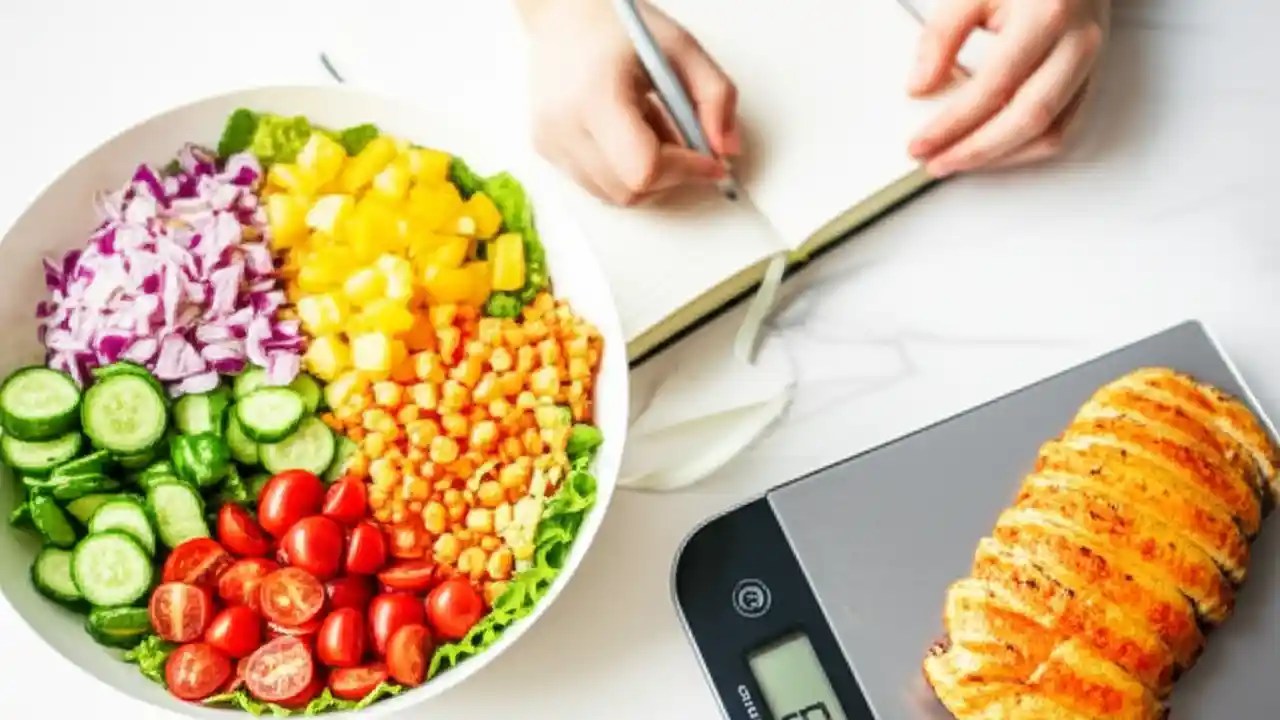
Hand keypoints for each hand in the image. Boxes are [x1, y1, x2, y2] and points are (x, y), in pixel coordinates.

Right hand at [517, 0, 738, 204]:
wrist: (564, 14)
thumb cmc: (619, 26)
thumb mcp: (681, 47)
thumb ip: (716, 96)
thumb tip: (727, 151)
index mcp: (596, 96)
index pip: (645, 168)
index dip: (685, 171)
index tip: (709, 161)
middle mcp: (564, 126)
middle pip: (631, 191)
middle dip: (671, 176)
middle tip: (686, 142)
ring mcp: (551, 143)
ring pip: (616, 196)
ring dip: (650, 176)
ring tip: (655, 128)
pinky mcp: (547, 151)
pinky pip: (598, 185)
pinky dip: (626, 171)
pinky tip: (631, 133)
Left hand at [907, 0, 1109, 176]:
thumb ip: (941, 36)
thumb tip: (920, 86)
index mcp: (1047, 14)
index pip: (994, 87)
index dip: (953, 124)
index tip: (922, 143)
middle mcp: (1078, 43)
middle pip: (1027, 119)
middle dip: (976, 151)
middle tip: (937, 162)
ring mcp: (1092, 64)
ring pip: (1051, 134)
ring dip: (1000, 158)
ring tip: (959, 160)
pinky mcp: (1092, 79)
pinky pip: (1064, 129)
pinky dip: (1025, 150)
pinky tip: (993, 151)